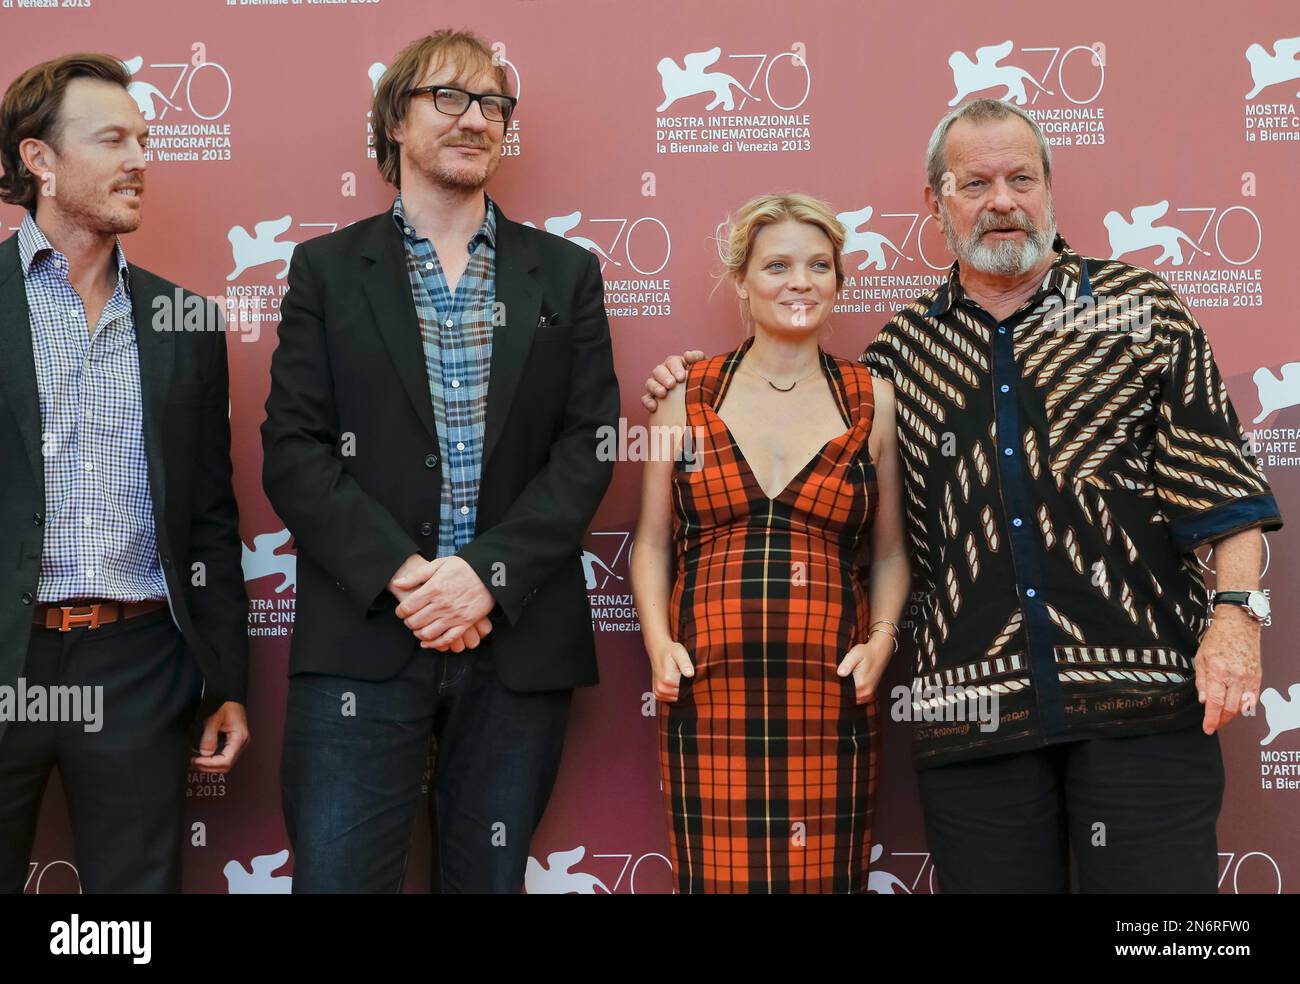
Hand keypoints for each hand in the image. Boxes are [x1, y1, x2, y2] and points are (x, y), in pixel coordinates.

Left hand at [191, 701, 249, 773]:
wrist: (229, 693)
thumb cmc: (224, 702)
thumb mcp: (214, 718)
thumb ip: (209, 737)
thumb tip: (205, 754)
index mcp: (239, 737)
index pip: (225, 761)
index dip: (209, 764)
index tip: (195, 760)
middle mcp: (241, 743)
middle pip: (226, 765)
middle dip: (208, 766)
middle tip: (192, 762)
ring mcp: (238, 743)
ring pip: (224, 763)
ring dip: (209, 765)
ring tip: (195, 760)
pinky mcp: (233, 742)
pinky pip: (223, 756)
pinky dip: (212, 759)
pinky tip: (202, 756)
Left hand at [391, 555, 494, 647]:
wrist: (489, 573)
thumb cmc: (464, 567)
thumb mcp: (439, 564)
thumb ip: (416, 575)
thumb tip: (397, 583)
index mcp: (433, 589)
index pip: (407, 607)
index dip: (400, 611)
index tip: (402, 611)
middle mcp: (442, 604)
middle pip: (415, 622)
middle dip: (408, 622)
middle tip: (409, 619)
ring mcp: (453, 616)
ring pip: (427, 633)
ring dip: (418, 633)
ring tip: (418, 628)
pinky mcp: (465, 623)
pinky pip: (446, 639)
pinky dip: (434, 644)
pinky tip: (428, 642)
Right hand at [640, 350, 704, 412]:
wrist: (703, 398)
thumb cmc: (702, 380)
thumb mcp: (704, 367)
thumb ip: (698, 357)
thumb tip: (687, 355)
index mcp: (676, 364)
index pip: (672, 361)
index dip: (675, 368)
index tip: (681, 377)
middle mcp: (664, 373)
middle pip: (658, 370)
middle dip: (664, 377)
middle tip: (671, 385)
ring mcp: (657, 385)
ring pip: (650, 382)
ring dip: (655, 387)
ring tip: (663, 394)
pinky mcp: (653, 398)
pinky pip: (646, 398)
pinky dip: (648, 401)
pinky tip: (654, 407)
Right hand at [650, 641, 694, 703]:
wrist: (658, 651)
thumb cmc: (670, 651)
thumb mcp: (680, 653)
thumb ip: (685, 663)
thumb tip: (690, 674)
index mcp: (667, 679)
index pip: (687, 688)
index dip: (690, 680)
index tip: (687, 671)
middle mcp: (661, 688)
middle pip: (682, 694)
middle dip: (685, 685)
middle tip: (681, 672)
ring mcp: (658, 692)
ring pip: (677, 697)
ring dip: (679, 689)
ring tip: (676, 676)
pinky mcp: (658, 694)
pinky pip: (671, 699)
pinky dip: (674, 692)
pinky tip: (673, 682)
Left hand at [836, 637, 892, 704]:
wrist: (880, 652)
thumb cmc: (867, 652)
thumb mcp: (855, 654)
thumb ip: (847, 664)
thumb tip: (839, 673)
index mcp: (861, 686)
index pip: (842, 695)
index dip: (833, 690)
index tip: (828, 683)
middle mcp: (866, 693)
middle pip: (846, 699)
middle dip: (838, 692)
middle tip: (831, 682)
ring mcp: (868, 695)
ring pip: (851, 700)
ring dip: (844, 693)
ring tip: (838, 683)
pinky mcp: (869, 693)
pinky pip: (856, 699)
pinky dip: (850, 694)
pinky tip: (845, 685)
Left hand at [1195, 607, 1262, 733]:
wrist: (1239, 625)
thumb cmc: (1218, 639)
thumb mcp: (1200, 658)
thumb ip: (1201, 681)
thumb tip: (1203, 700)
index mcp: (1218, 672)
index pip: (1214, 703)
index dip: (1211, 719)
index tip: (1207, 728)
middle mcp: (1236, 677)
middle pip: (1230, 709)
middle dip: (1221, 720)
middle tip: (1214, 724)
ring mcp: (1249, 678)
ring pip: (1243, 706)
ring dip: (1232, 715)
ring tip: (1223, 717)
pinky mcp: (1258, 677)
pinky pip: (1252, 698)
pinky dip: (1245, 707)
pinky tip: (1237, 708)